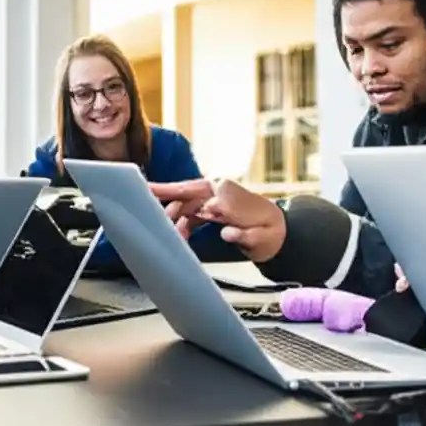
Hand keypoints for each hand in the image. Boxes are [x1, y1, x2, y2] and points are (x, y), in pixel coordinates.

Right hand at [150, 178, 286, 262]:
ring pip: (184, 208)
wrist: (280, 235)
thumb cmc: (269, 231)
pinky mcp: (212, 212)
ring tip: (172, 237)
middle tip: (153, 222)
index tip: (145, 190)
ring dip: (175, 222)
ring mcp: (213, 201)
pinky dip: (183, 226)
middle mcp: (215, 190)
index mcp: (223, 188)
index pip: (188, 189)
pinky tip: (179, 237)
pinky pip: (191, 216)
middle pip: (182, 197)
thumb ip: (241, 233)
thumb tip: (226, 231)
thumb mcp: (258, 233)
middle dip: (167, 210)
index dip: (165, 191)